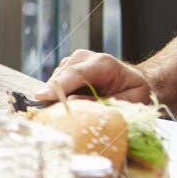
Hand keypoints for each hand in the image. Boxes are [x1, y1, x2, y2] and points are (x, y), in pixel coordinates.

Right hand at [33, 49, 153, 103]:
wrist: (135, 81)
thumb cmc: (135, 92)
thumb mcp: (130, 102)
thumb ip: (104, 103)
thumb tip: (74, 104)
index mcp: (104, 63)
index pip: (76, 73)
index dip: (58, 86)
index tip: (41, 98)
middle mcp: (85, 57)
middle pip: (61, 77)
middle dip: (54, 97)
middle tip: (54, 120)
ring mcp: (73, 61)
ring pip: (55, 80)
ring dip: (56, 98)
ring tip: (68, 114)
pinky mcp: (66, 68)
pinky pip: (55, 84)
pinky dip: (57, 96)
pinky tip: (68, 106)